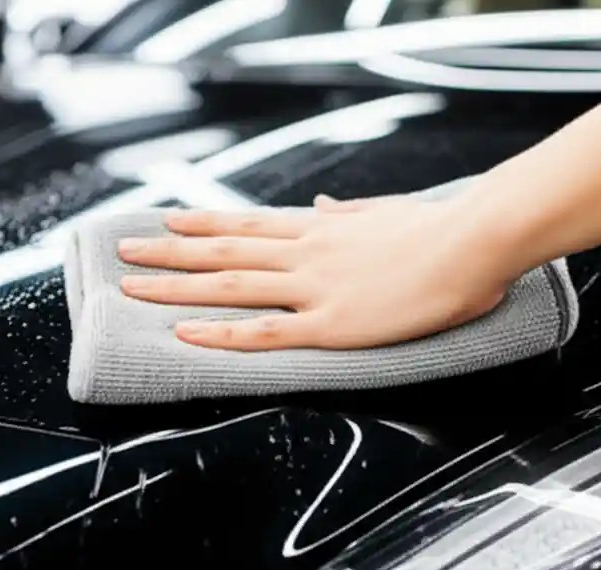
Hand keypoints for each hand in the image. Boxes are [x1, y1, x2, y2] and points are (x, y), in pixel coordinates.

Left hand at [116, 192, 528, 350]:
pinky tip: (184, 331)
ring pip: (229, 286)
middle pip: (222, 251)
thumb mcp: (386, 212)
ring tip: (131, 285)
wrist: (476, 239)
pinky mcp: (332, 324)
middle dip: (168, 250)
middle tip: (124, 249)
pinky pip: (264, 332)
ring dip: (175, 284)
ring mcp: (314, 287)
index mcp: (322, 228)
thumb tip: (321, 205)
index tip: (169, 219)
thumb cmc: (442, 228)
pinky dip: (219, 331)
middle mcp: (306, 252)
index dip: (203, 223)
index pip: (247, 224)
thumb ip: (347, 213)